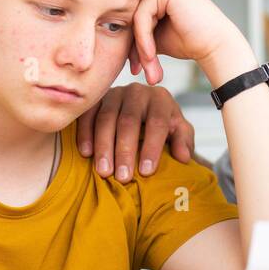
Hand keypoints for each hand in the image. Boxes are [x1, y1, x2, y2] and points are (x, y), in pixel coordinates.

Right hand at [76, 83, 195, 180]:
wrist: (142, 113)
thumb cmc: (163, 127)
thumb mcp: (178, 132)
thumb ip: (183, 142)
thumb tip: (183, 157)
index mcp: (161, 99)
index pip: (157, 122)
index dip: (152, 148)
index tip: (147, 172)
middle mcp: (137, 92)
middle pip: (129, 121)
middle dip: (125, 151)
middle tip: (123, 177)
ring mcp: (114, 93)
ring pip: (106, 119)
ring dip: (104, 146)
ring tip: (104, 171)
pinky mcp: (96, 99)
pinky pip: (88, 114)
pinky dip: (85, 134)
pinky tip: (86, 154)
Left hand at [130, 0, 250, 86]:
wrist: (216, 46)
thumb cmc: (191, 42)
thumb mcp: (156, 39)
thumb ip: (138, 34)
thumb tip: (110, 37)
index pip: (132, 18)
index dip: (132, 45)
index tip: (136, 69)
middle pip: (131, 17)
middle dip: (134, 48)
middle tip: (139, 71)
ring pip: (134, 17)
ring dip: (139, 47)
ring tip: (149, 66)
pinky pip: (142, 15)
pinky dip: (143, 39)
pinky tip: (152, 54)